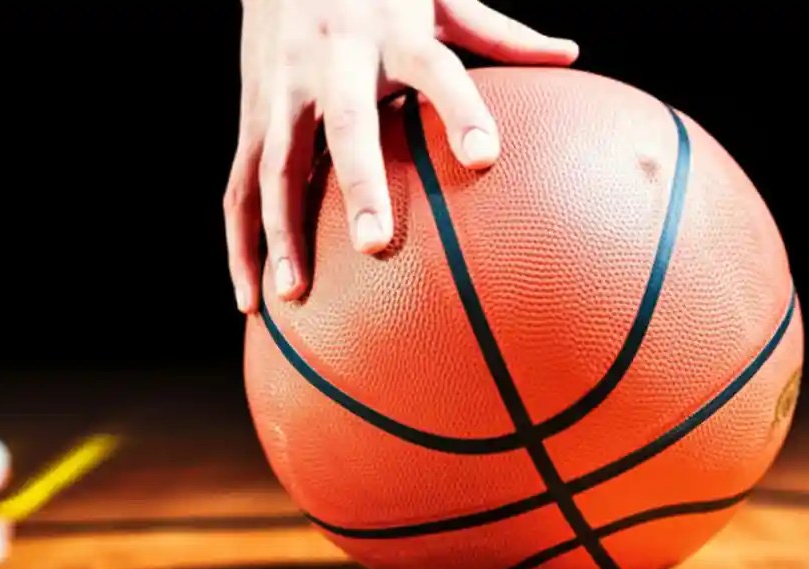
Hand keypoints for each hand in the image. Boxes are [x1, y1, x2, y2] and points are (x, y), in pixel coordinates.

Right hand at [223, 0, 578, 312]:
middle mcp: (333, 59)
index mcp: (393, 29)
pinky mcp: (251, 115)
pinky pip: (240, 185)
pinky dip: (242, 242)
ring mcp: (283, 90)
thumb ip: (497, 32)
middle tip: (373, 246)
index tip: (486, 157)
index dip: (460, 109)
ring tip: (293, 294)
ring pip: (274, 165)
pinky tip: (252, 299)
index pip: (435, 69)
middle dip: (357, 185)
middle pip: (345, 126)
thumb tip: (569, 55)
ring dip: (281, 230)